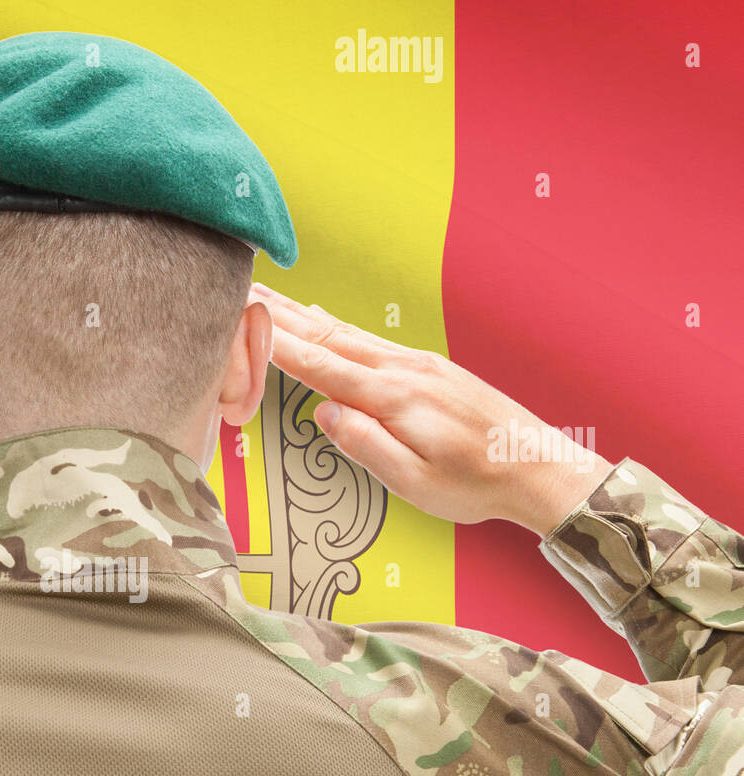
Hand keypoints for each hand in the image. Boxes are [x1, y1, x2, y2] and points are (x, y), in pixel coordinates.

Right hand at [253, 284, 614, 536]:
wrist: (537, 466)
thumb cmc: (475, 484)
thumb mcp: (414, 483)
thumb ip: (366, 446)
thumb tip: (324, 414)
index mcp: (393, 399)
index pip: (319, 365)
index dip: (274, 344)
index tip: (238, 321)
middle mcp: (403, 370)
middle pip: (326, 336)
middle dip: (279, 315)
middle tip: (239, 291)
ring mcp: (418, 364)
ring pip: (346, 333)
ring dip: (302, 315)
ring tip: (267, 298)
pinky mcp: (429, 368)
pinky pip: (368, 340)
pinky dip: (334, 326)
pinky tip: (322, 321)